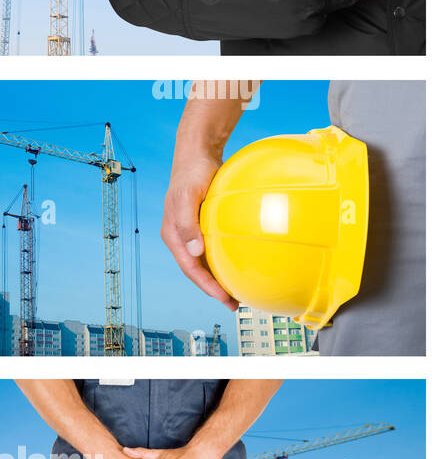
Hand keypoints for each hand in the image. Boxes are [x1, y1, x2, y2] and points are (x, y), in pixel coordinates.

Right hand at [161, 151, 235, 309]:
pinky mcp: (204, 225)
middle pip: (197, 270)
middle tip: (234, 304)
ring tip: (237, 292)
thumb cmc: (193, 173)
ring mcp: (192, 232)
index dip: (206, 286)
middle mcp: (181, 237)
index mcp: (173, 235)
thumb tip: (195, 251)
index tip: (224, 299)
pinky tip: (240, 264)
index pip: (190, 268)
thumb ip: (187, 224)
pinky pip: (214, 248)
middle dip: (213, 290)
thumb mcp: (188, 196)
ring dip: (219, 278)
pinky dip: (224, 260)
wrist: (198, 154)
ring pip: (205, 262)